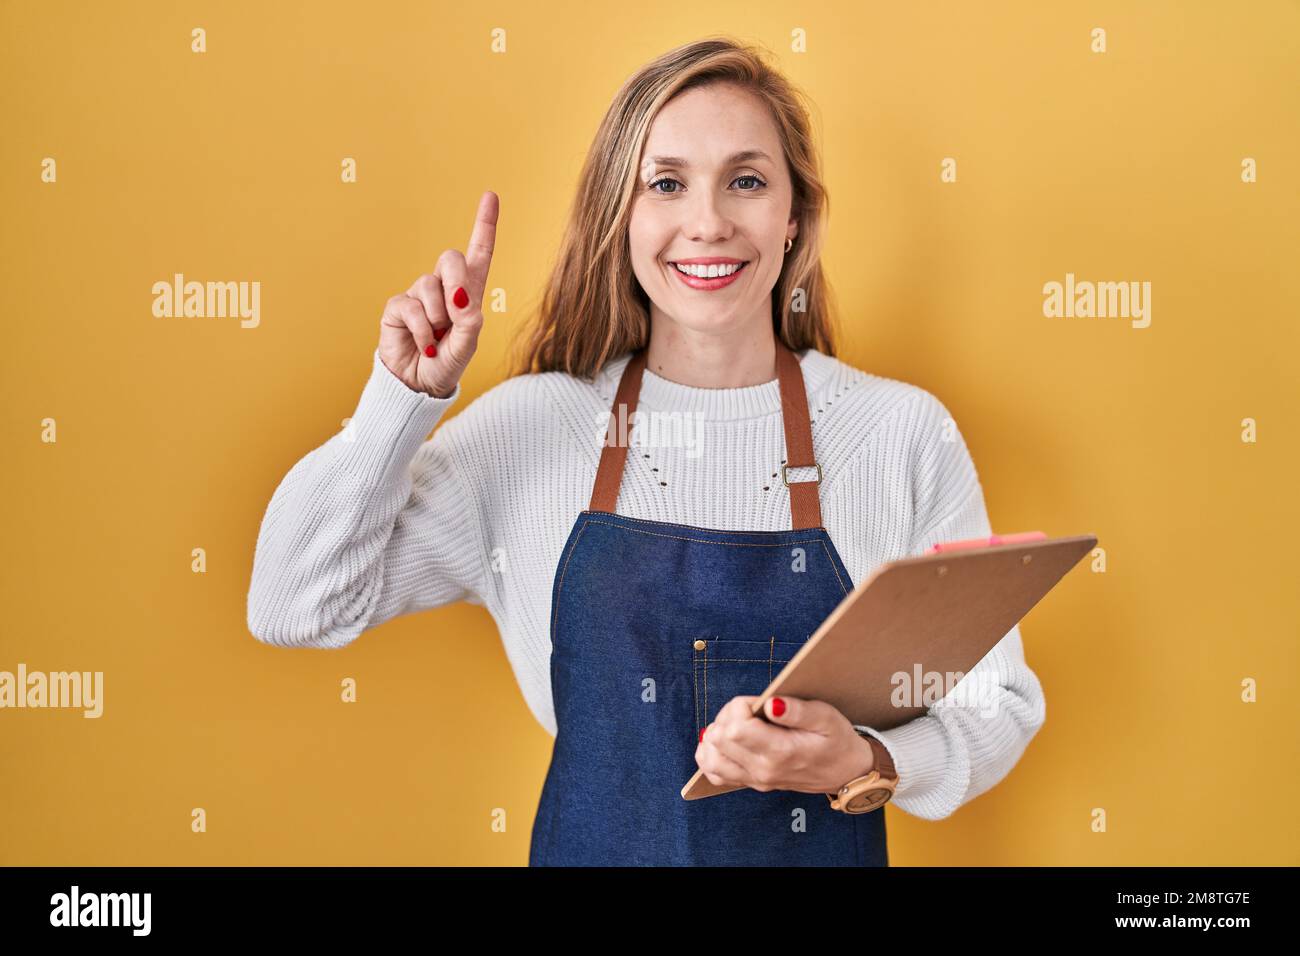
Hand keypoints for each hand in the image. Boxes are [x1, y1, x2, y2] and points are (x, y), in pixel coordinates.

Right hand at [378, 190, 498, 397]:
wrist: (418, 384)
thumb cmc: (447, 363)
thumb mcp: (467, 346)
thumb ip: (470, 323)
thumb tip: (462, 299)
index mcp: (469, 293)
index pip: (479, 253)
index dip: (484, 225)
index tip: (490, 195)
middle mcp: (444, 288)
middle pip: (451, 258)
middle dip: (456, 282)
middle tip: (456, 312)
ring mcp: (419, 295)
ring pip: (430, 286)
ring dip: (438, 318)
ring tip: (437, 338)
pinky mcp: (398, 307)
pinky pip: (413, 307)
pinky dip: (424, 332)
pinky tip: (425, 345)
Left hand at [695, 695, 874, 793]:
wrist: (847, 772)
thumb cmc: (836, 740)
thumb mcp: (826, 717)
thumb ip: (797, 710)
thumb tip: (770, 704)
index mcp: (780, 752)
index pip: (735, 728)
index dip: (740, 706)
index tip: (759, 703)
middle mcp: (762, 769)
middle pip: (717, 739)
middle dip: (727, 716)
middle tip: (750, 710)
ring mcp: (755, 779)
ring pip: (710, 758)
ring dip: (716, 735)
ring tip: (738, 724)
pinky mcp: (751, 782)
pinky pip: (715, 773)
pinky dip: (713, 754)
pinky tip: (729, 741)